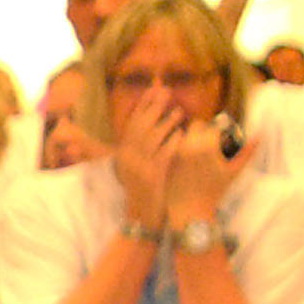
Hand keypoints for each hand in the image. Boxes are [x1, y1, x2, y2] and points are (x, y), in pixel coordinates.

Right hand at [110, 90, 184, 230]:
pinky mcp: (153, 176)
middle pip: (140, 126)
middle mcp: (128, 159)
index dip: (143, 104)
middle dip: (153, 107)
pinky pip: (163, 155)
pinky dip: (172, 143)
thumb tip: (153, 122)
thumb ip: (140, 146)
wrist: (141, 215)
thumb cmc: (143, 189)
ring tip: (179, 113)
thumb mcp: (135, 167)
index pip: (131, 123)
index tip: (155, 88)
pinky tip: (181, 134)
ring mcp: (139, 168)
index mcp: (122, 154)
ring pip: (152, 139)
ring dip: (166, 123)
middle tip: (167, 92)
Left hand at [163, 115, 249, 223]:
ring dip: (191, 137)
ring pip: (183, 134)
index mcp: (206, 146)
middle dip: (203, 130)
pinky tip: (186, 160)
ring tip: (197, 151)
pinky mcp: (166, 160)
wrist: (188, 210)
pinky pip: (173, 146)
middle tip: (209, 142)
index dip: (218, 131)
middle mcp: (189, 146)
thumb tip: (260, 135)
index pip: (213, 126)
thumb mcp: (234, 171)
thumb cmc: (213, 192)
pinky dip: (180, 148)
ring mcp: (175, 153)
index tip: (220, 138)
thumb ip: (248, 152)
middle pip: (196, 126)